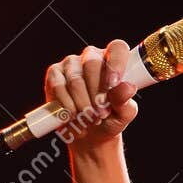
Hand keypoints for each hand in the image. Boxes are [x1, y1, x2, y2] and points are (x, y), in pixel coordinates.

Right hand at [45, 40, 139, 154]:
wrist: (88, 134)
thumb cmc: (109, 119)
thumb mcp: (122, 114)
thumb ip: (125, 101)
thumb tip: (127, 88)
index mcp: (113, 60)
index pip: (117, 48)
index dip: (116, 63)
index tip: (114, 85)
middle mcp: (91, 56)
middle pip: (92, 64)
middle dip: (97, 93)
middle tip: (101, 114)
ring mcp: (71, 63)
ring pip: (76, 80)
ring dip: (83, 104)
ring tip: (89, 118)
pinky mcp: (54, 73)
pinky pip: (58, 87)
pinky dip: (67, 105)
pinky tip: (73, 115)